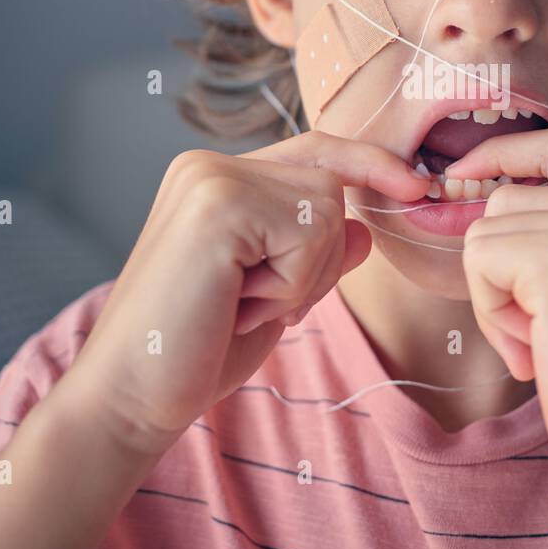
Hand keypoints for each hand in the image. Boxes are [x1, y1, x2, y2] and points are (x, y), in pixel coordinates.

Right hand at [69, 132, 426, 454]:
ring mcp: (210, 178)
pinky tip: (236, 304)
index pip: (314, 150)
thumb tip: (365, 226)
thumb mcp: (273, 297)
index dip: (368, 163)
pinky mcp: (218, 204)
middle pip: (330, 183)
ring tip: (239, 302)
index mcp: (215, 178)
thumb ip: (314, 255)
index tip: (415, 186)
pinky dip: (290, 284)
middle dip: (316, 259)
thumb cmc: (197, 352)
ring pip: (327, 207)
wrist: (132, 398)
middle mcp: (207, 165)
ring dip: (301, 276)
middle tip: (251, 301)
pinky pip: (310, 233)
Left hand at [447, 128, 547, 497]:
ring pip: (485, 231)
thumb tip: (472, 193)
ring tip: (544, 342)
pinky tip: (535, 352)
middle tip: (541, 331)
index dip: (501, 153)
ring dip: (494, 296)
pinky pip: (480, 260)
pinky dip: (492, 313)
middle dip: (500, 268)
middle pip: (505, 196)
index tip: (460, 177)